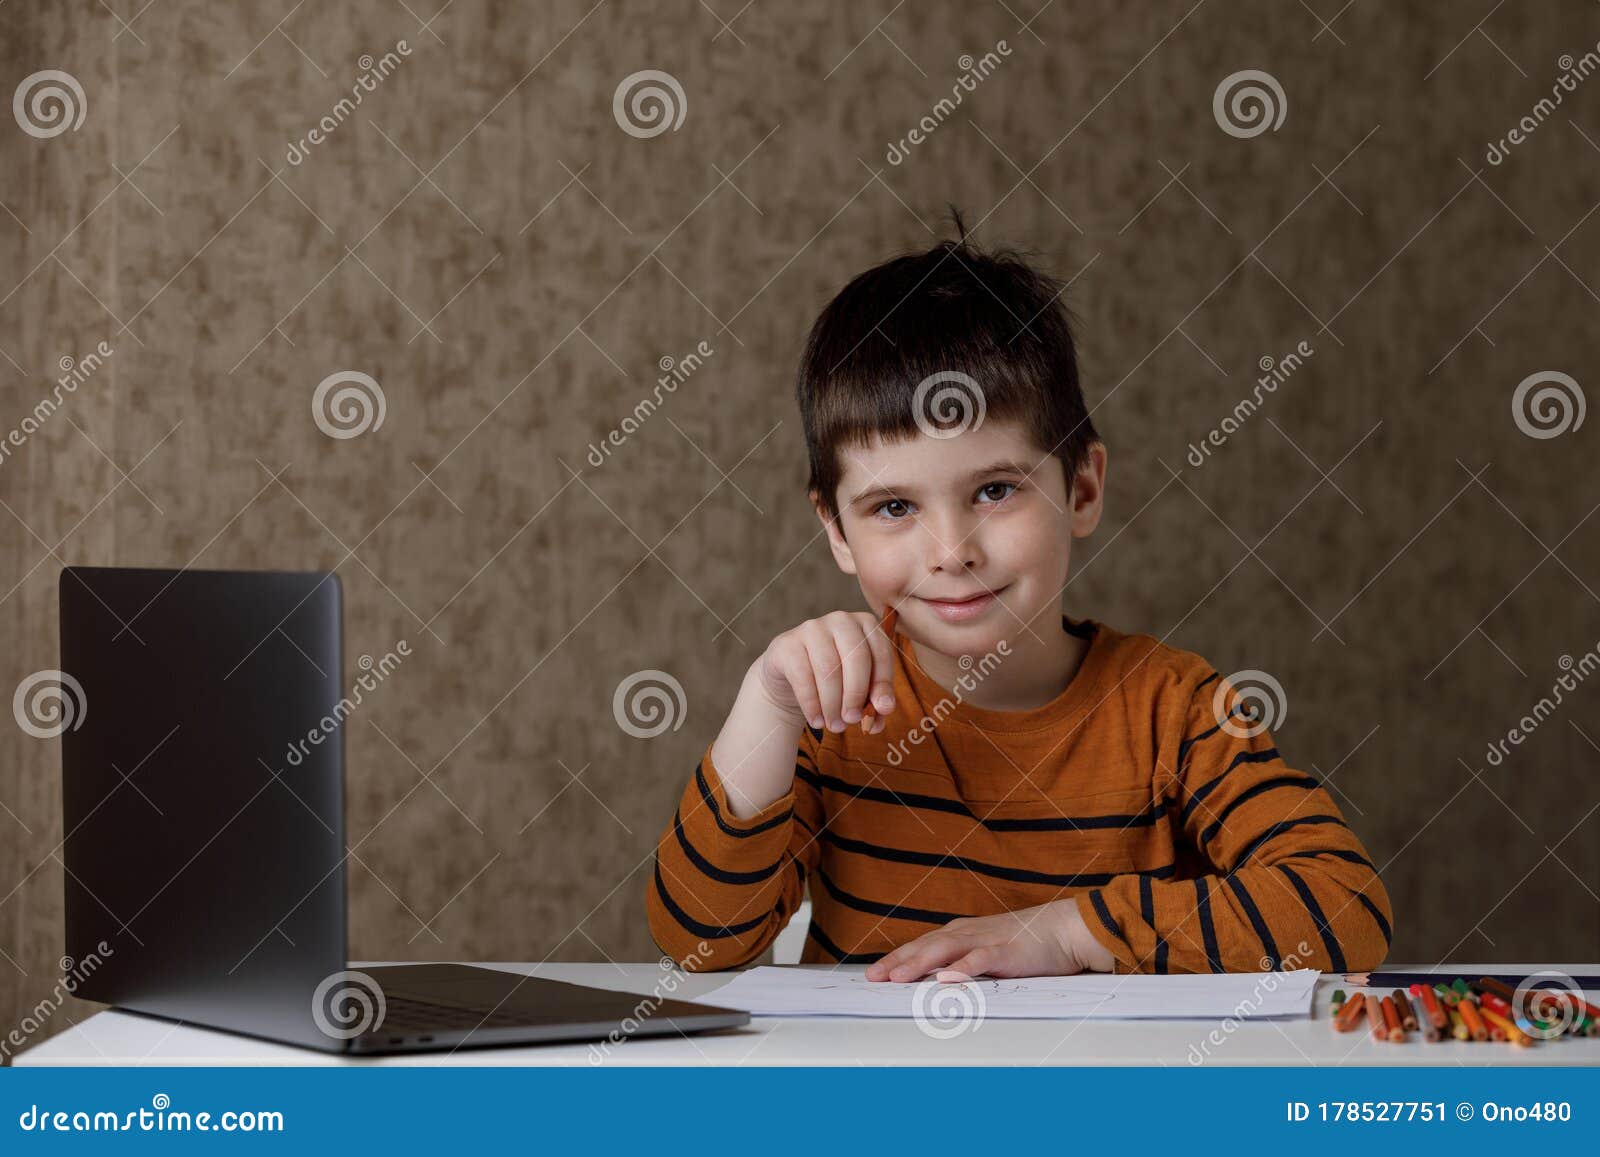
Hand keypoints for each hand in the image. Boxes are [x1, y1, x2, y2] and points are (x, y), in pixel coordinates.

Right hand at [753, 610, 895, 734]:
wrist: (792, 675)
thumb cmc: (836, 679)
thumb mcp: (860, 687)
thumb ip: (876, 699)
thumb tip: (884, 709)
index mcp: (866, 625)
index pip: (881, 652)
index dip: (883, 683)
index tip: (882, 710)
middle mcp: (840, 620)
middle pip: (856, 657)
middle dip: (856, 695)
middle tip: (852, 720)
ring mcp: (812, 628)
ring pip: (828, 669)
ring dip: (833, 704)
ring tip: (835, 725)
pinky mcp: (787, 643)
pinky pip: (802, 677)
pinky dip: (812, 704)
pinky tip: (816, 720)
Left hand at [864, 899, 1117, 980]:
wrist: (1064, 929)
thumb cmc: (1026, 943)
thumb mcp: (987, 952)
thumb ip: (964, 963)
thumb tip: (936, 982)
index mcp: (961, 933)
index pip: (920, 946)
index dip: (896, 959)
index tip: (873, 974)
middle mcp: (967, 933)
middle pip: (925, 946)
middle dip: (898, 962)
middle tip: (873, 977)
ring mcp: (986, 940)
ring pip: (946, 950)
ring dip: (920, 963)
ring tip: (898, 977)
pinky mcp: (1006, 951)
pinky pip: (980, 959)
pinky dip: (962, 967)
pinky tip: (946, 976)